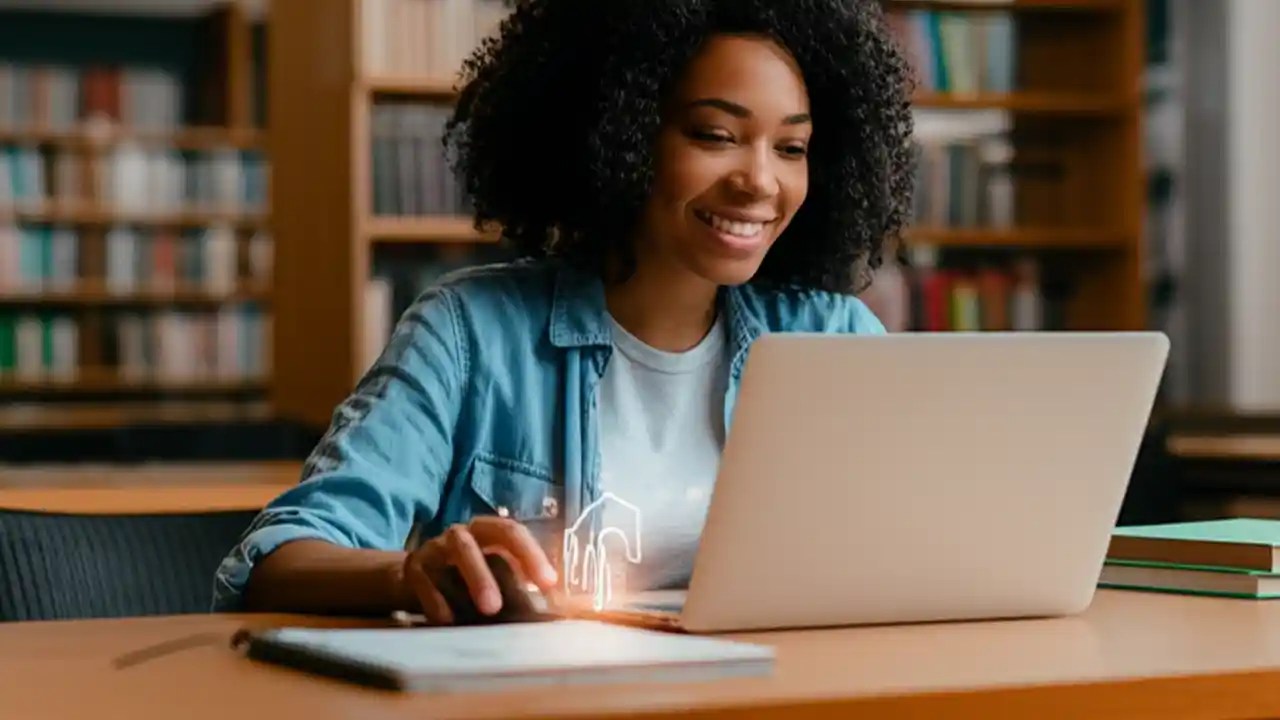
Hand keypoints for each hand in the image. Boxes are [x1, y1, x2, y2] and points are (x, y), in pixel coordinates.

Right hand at [402, 516, 558, 623]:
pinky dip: (438, 603)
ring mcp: (435, 549)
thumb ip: (521, 585)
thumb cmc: (467, 577)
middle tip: (508, 601)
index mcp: (487, 532)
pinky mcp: (413, 569)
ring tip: (489, 609)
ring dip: (476, 578)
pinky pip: (425, 583)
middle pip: (481, 539)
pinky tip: (450, 621)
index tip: (550, 583)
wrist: (414, 579)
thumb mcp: (493, 574)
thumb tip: (560, 607)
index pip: (512, 532)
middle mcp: (462, 534)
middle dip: (498, 566)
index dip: (532, 554)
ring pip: (458, 553)